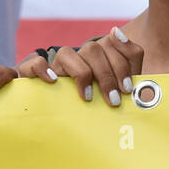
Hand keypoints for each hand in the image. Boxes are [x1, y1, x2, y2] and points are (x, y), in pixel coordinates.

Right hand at [18, 26, 142, 105]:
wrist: (54, 123)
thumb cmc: (94, 111)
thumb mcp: (116, 96)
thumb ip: (130, 76)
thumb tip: (136, 56)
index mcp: (100, 57)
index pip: (112, 45)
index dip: (122, 65)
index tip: (126, 89)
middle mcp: (78, 57)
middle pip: (93, 48)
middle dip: (106, 75)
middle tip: (113, 100)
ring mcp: (56, 65)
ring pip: (68, 52)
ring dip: (82, 74)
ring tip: (88, 97)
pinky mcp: (32, 73)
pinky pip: (34, 63)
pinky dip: (42, 69)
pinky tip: (54, 82)